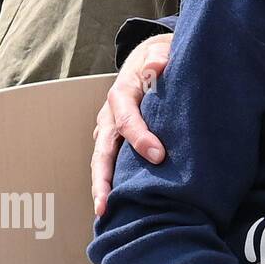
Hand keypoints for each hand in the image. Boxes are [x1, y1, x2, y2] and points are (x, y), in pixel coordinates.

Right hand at [91, 32, 173, 215]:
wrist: (150, 58)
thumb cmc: (161, 57)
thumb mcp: (161, 51)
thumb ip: (159, 58)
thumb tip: (156, 66)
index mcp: (122, 94)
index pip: (128, 119)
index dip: (140, 138)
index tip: (159, 156)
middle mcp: (110, 115)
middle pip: (103, 149)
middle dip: (103, 177)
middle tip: (105, 204)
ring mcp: (109, 128)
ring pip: (102, 160)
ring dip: (102, 185)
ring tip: (104, 212)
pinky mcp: (115, 138)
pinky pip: (111, 161)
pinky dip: (111, 181)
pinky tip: (116, 204)